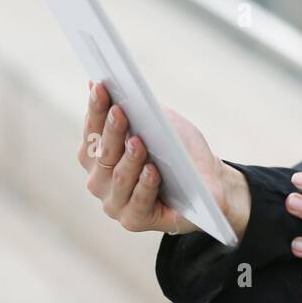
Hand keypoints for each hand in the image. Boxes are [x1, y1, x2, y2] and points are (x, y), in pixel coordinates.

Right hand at [78, 80, 249, 239]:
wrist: (209, 181)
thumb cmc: (178, 150)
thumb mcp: (161, 123)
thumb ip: (135, 107)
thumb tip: (99, 82)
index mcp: (99, 154)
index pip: (92, 130)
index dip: (95, 108)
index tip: (101, 86)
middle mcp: (100, 180)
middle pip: (102, 154)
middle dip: (111, 131)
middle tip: (120, 111)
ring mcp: (115, 203)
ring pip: (118, 179)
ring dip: (129, 159)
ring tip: (139, 142)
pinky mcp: (134, 220)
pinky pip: (137, 203)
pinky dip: (144, 186)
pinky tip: (152, 172)